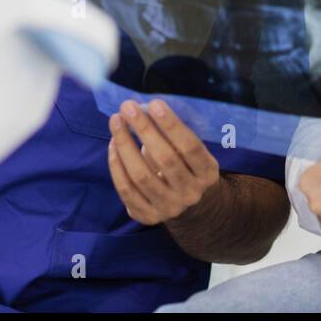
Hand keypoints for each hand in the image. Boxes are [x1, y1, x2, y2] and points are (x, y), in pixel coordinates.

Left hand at [107, 99, 220, 224]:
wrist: (190, 208)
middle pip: (165, 159)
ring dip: (125, 145)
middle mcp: (190, 193)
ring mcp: (169, 207)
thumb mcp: (193, 154)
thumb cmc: (187, 167)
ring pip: (141, 176)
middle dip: (144, 129)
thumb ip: (174, 136)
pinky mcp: (147, 216)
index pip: (190, 147)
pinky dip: (116, 165)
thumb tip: (145, 108)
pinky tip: (113, 144)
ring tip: (116, 121)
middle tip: (128, 107)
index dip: (172, 125)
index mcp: (207, 173)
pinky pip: (126, 190)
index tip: (154, 103)